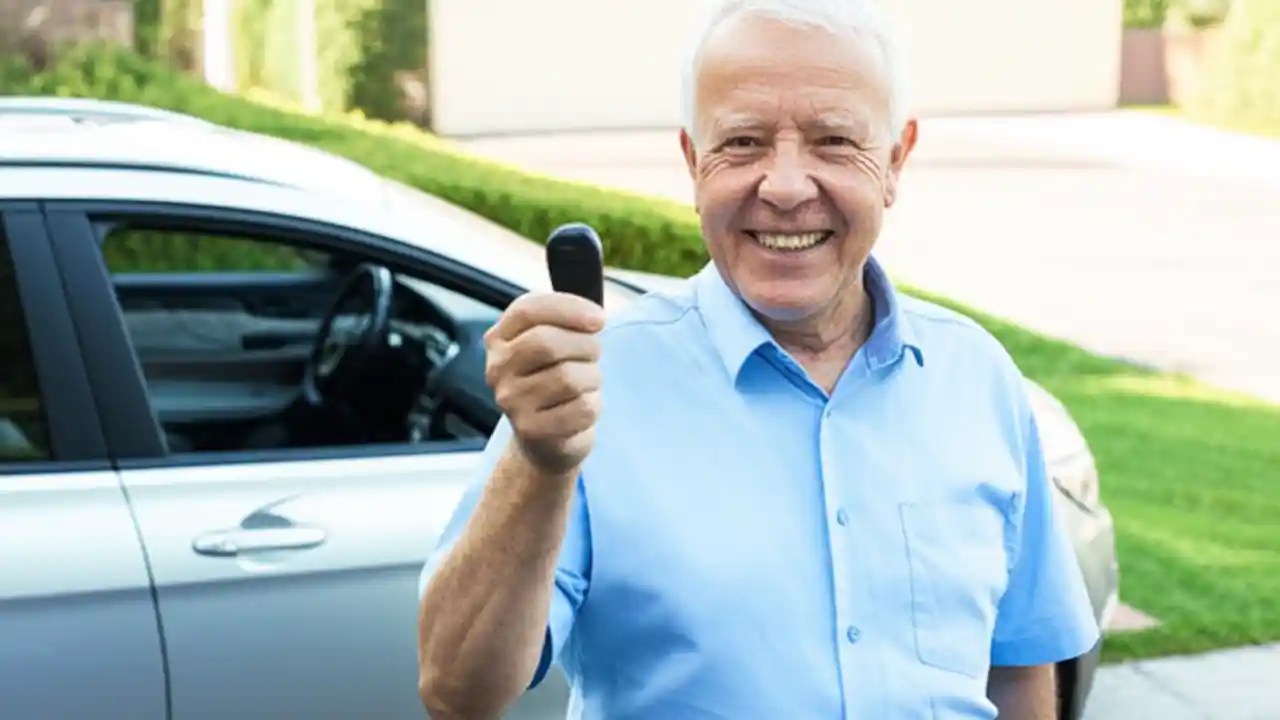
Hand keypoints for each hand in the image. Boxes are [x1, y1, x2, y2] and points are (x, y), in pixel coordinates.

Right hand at [483, 292, 604, 476]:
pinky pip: (580, 409)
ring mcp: (511, 401)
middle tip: (594, 353)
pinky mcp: (531, 430)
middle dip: (585, 344)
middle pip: (546, 342)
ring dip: (592, 377)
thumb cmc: (553, 379)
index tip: (599, 319)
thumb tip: (594, 318)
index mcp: (499, 338)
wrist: (544, 438)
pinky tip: (581, 408)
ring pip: (569, 377)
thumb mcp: (551, 343)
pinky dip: (593, 406)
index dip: (568, 308)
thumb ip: (564, 320)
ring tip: (586, 384)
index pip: (527, 310)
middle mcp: (497, 368)